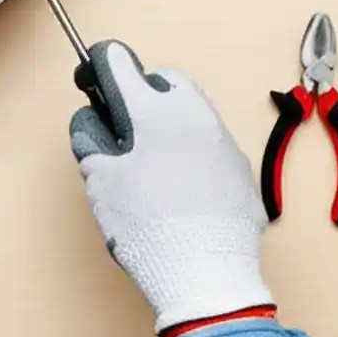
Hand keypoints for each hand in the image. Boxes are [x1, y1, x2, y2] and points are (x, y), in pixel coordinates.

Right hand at [69, 41, 273, 333]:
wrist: (206, 271)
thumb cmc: (148, 225)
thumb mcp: (102, 184)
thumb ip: (94, 146)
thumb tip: (94, 131)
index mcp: (155, 111)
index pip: (123, 67)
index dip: (104, 65)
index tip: (98, 66)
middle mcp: (195, 116)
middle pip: (168, 81)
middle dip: (147, 90)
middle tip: (129, 122)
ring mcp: (224, 142)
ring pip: (196, 113)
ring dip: (175, 122)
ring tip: (158, 159)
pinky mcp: (243, 171)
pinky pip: (214, 147)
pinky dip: (197, 154)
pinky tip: (184, 186)